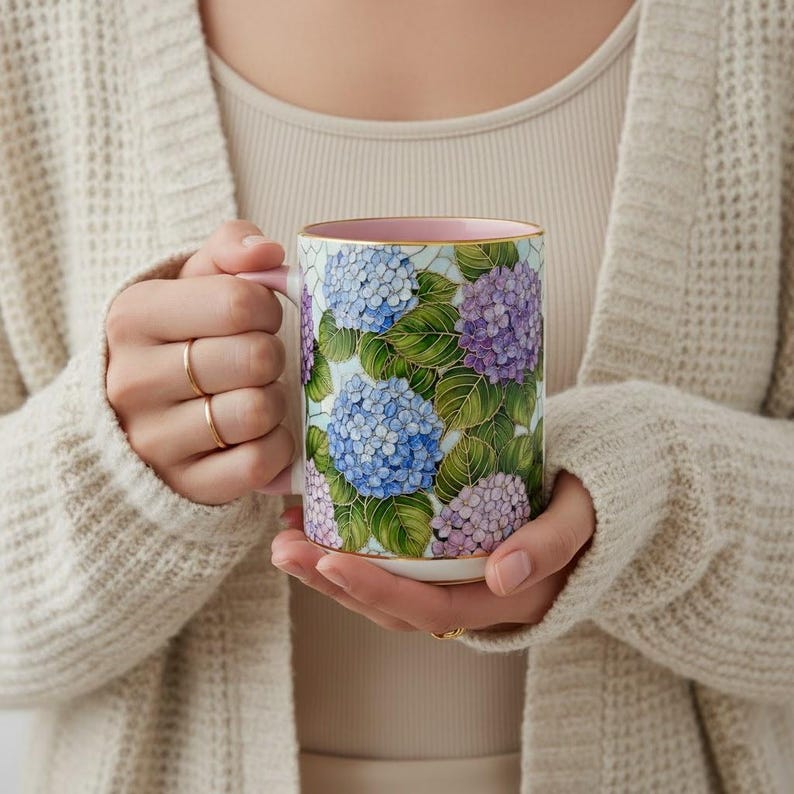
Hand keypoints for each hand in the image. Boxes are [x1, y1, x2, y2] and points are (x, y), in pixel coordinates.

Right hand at [105, 220, 294, 504]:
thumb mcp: (192, 283)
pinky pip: (259, 463)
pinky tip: (258, 433)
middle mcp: (133, 381)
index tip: (258, 316)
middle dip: (272, 354)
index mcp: (133, 318)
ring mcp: (154, 441)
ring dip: (274, 401)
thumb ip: (229, 250)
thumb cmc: (180, 338)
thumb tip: (268, 253)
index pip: (237, 302)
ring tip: (256, 393)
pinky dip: (276, 447)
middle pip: (255, 358)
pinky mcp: (185, 485)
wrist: (136, 414)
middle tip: (258, 359)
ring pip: (258, 411)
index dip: (267, 307)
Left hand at [270, 471, 594, 632]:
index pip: (430, 607)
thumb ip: (550, 545)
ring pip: (385, 593)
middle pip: (392, 605)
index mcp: (507, 598)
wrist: (599, 498)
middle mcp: (475, 601)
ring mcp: (458, 585)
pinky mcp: (447, 564)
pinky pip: (394, 570)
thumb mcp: (581, 518)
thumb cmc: (591, 502)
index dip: (376, 589)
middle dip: (332, 581)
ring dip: (330, 571)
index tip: (328, 559)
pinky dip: (352, 554)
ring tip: (285, 538)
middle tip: (282, 547)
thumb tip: (503, 574)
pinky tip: (319, 526)